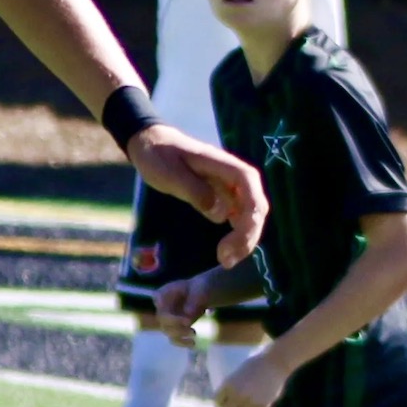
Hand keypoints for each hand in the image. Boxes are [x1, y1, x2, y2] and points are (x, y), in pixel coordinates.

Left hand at [128, 125, 266, 265]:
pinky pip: (238, 219)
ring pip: (250, 216)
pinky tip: (225, 253)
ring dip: (244, 240)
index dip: (251, 217)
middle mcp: (235, 177)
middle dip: (247, 235)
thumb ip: (194, 190)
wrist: (150, 145)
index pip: (251, 190)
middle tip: (226, 260)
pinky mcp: (223, 198)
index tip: (235, 241)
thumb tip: (220, 213)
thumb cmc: (159, 155)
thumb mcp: (170, 172)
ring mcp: (230, 188)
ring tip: (225, 261)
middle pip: (256, 207)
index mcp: (226, 166)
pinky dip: (236, 236)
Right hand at [151, 274, 214, 345]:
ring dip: (179, 335)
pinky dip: (182, 343)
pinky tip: (193, 344)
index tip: (186, 318)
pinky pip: (174, 338)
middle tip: (190, 326)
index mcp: (164, 293)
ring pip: (167, 331)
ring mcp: (167, 319)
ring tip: (194, 333)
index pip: (158, 300)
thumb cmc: (201, 288)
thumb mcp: (202, 288)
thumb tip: (188, 313)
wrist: (204, 294)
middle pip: (162, 319)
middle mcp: (162, 307)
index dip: (167, 309)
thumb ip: (195, 298)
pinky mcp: (174, 328)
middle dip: (175, 325)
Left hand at [214, 348, 288, 406]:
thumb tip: (224, 404)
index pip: (217, 402)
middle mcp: (237, 394)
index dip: (221, 403)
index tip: (225, 401)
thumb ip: (231, 388)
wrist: (274, 362)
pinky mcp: (262, 406)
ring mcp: (249, 401)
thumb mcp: (237, 374)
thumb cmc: (255, 366)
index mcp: (228, 384)